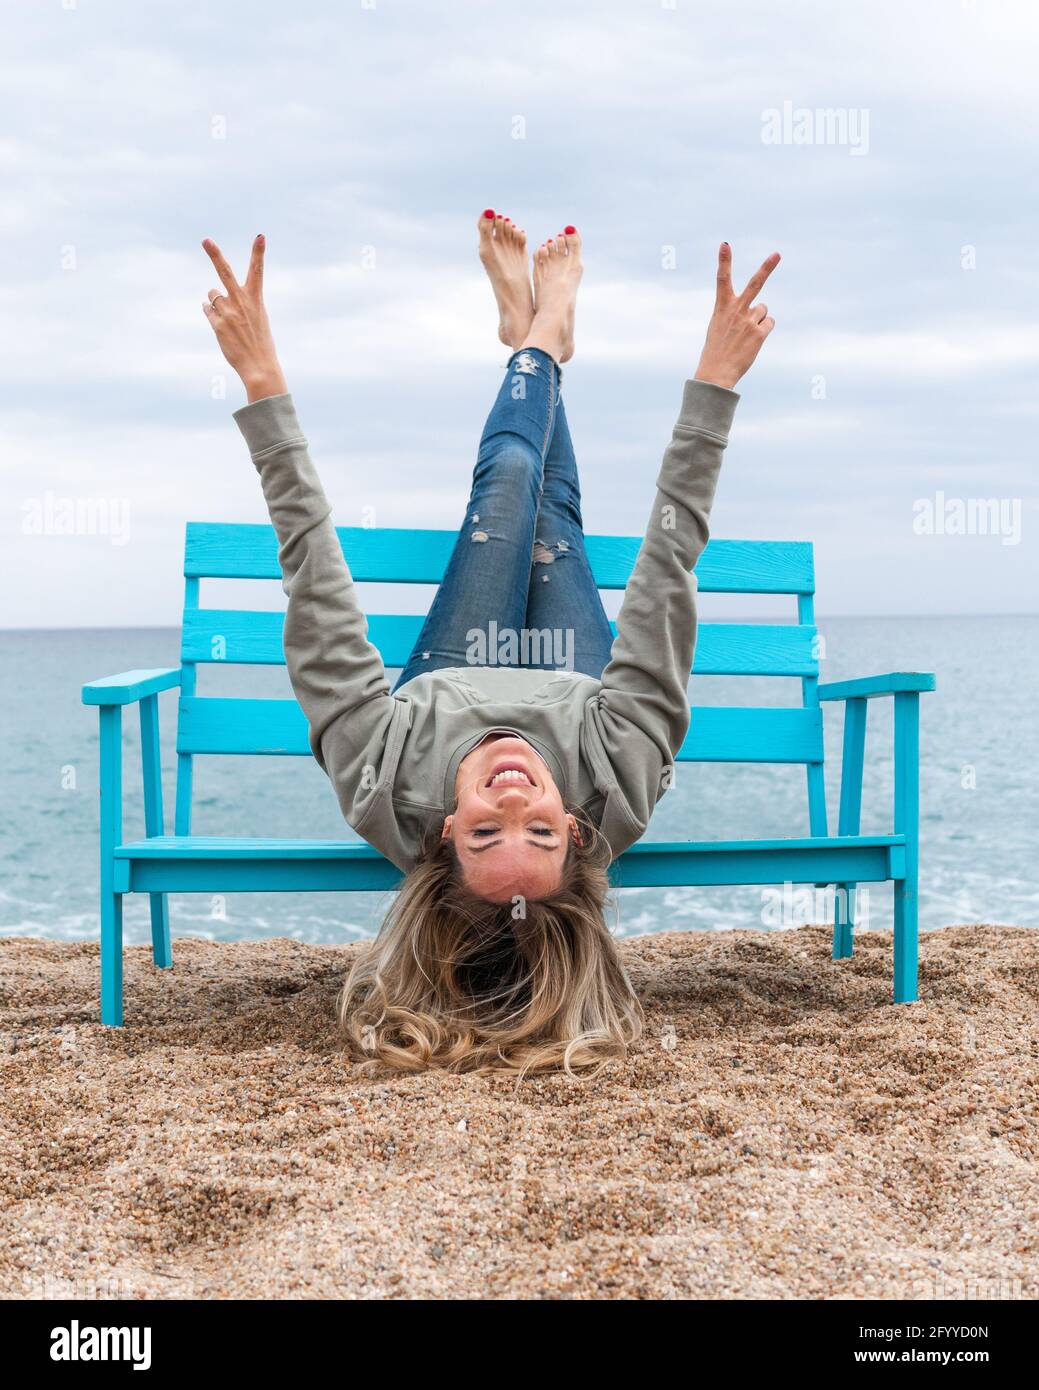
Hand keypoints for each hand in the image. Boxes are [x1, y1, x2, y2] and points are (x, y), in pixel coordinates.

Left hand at [201, 234, 287, 401]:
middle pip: (225, 272)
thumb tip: (210, 296)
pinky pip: (207, 310)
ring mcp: (228, 312)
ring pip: (212, 295)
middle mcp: (241, 302)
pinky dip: (211, 314)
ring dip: (215, 301)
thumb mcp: (258, 318)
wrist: (259, 367)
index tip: (260, 236)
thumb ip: (239, 303)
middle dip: (215, 254)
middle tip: (206, 240)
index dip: (259, 252)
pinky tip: (222, 326)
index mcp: (255, 299)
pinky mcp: (216, 324)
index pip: (258, 271)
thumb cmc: (260, 343)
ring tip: (228, 318)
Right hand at [695, 242, 779, 389]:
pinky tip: (752, 340)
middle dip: (767, 268)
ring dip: (758, 319)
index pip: (722, 279)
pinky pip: (769, 323)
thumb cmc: (716, 349)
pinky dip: (764, 330)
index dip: (724, 260)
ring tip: (745, 335)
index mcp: (722, 307)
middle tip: (777, 254)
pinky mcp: (759, 333)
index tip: (725, 244)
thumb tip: (762, 309)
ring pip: (763, 310)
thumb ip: (736, 312)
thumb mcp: (719, 326)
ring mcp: (748, 321)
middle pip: (755, 284)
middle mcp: (736, 310)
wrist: (716, 373)